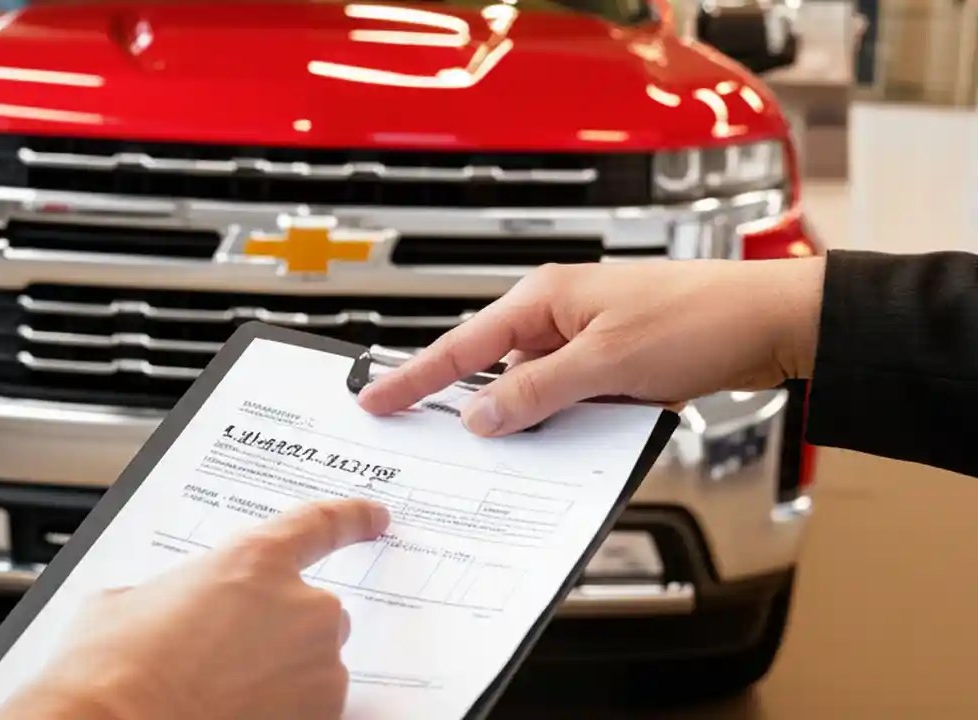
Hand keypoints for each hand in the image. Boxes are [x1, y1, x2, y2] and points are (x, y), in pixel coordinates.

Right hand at [0, 498, 390, 719]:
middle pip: (313, 609)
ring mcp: (319, 667)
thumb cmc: (112, 670)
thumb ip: (175, 589)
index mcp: (255, 562)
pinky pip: (312, 705)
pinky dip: (285, 709)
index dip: (352, 518)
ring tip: (221, 690)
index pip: (321, 525)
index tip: (376, 517)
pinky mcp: (323, 716)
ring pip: (313, 663)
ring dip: (281, 672)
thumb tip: (170, 605)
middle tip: (225, 652)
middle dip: (279, 628)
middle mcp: (303, 608)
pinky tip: (236, 711)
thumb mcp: (127, 600)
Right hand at [358, 258, 824, 435]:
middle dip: (486, 409)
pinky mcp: (616, 362)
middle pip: (498, 371)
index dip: (415, 376)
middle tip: (455, 443)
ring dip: (541, 418)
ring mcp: (589, 340)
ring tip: (556, 435)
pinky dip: (575, 419)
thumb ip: (536, 392)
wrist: (773, 321)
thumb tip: (482, 416)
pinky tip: (589, 432)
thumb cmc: (698, 317)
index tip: (378, 398)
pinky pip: (575, 398)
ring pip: (538, 391)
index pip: (462, 345)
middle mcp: (560, 314)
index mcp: (545, 298)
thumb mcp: (605, 364)